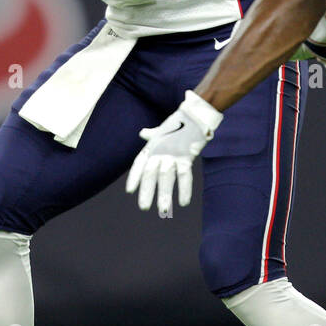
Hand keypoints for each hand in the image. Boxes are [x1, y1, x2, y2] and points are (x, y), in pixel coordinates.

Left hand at [125, 91, 223, 215]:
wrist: (194, 115)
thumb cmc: (178, 123)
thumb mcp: (162, 129)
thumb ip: (152, 135)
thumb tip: (143, 133)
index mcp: (152, 146)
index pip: (139, 163)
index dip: (134, 177)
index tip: (130, 190)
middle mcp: (160, 151)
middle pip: (151, 174)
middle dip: (147, 191)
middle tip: (143, 207)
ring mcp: (172, 154)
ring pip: (166, 177)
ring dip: (165, 194)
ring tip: (163, 210)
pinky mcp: (186, 156)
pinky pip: (185, 175)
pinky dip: (184, 189)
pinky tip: (184, 202)